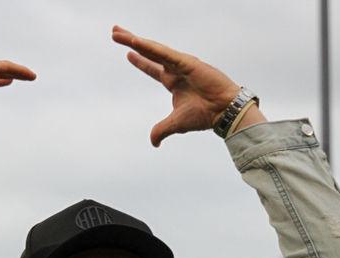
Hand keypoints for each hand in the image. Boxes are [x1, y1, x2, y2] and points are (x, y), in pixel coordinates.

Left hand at [111, 26, 262, 146]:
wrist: (224, 113)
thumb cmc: (205, 115)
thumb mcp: (176, 124)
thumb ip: (161, 130)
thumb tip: (153, 143)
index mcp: (173, 82)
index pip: (152, 68)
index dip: (140, 61)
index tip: (128, 54)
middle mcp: (176, 69)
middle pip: (148, 52)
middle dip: (131, 41)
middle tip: (115, 31)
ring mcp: (181, 64)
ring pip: (152, 49)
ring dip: (134, 40)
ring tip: (117, 33)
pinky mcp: (187, 63)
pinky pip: (163, 54)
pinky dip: (149, 48)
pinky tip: (134, 42)